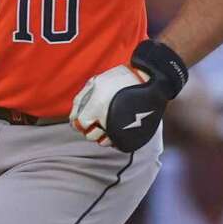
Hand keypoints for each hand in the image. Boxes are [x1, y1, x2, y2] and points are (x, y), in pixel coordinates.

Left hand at [70, 41, 187, 151]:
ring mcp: (119, 131)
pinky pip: (117, 144)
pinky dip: (115, 138)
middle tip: (98, 117)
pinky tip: (118, 127)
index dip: (79, 121)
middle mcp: (106, 123)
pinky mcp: (130, 137)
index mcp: (95, 109)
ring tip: (110, 121)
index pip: (78, 125)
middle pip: (90, 136)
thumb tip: (73, 117)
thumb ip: (81, 100)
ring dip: (103, 134)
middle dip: (91, 128)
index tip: (86, 115)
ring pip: (103, 142)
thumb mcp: (96, 82)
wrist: (149, 81)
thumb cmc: (121, 78)